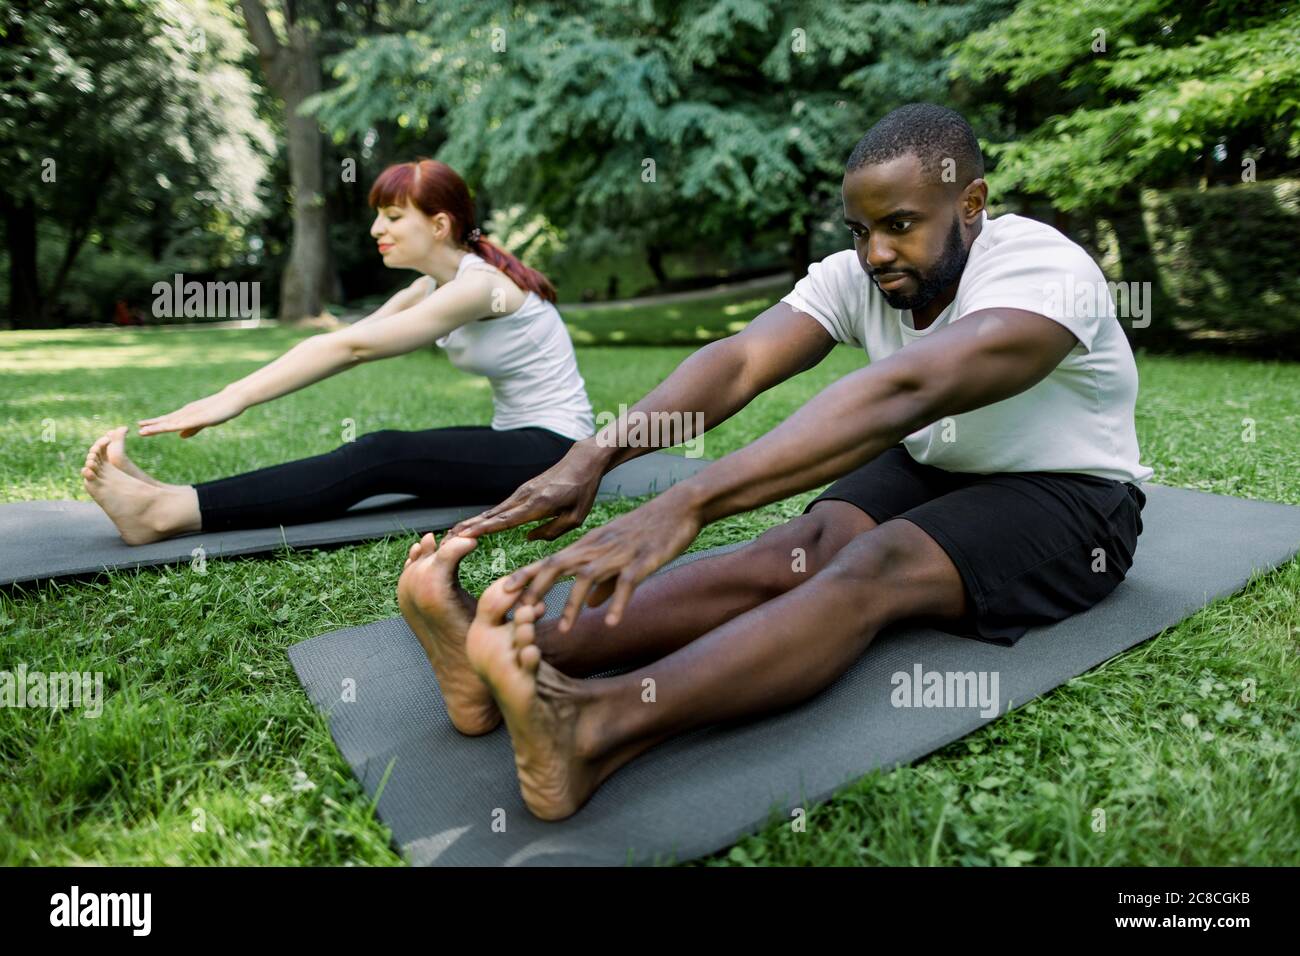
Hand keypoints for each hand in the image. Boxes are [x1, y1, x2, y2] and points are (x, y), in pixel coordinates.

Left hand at [137, 390, 245, 437]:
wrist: (235, 397)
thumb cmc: (222, 409)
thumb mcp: (205, 422)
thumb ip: (192, 429)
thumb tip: (180, 436)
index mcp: (187, 414)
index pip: (167, 420)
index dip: (154, 424)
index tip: (141, 427)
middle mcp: (187, 413)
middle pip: (166, 420)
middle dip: (152, 425)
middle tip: (138, 429)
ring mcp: (194, 415)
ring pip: (172, 422)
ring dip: (158, 426)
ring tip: (144, 429)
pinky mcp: (202, 417)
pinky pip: (187, 423)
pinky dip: (175, 426)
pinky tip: (167, 429)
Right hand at [449, 441, 608, 540]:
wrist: (582, 462)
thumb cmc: (582, 492)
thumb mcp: (576, 518)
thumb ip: (552, 532)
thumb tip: (527, 537)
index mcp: (539, 505)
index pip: (506, 520)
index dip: (485, 529)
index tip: (464, 535)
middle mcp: (525, 497)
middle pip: (492, 515)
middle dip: (470, 527)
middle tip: (448, 538)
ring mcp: (522, 492)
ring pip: (494, 510)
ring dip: (473, 522)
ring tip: (454, 532)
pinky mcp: (522, 491)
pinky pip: (501, 507)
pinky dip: (485, 516)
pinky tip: (475, 524)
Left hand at [504, 490, 702, 631]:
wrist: (680, 507)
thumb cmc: (649, 530)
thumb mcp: (620, 554)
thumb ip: (604, 583)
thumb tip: (590, 607)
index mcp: (590, 545)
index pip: (551, 560)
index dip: (527, 575)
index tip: (503, 592)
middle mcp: (598, 547)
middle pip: (558, 566)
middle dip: (536, 589)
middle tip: (520, 613)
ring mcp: (619, 553)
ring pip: (587, 576)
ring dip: (572, 603)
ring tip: (563, 629)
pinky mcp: (642, 559)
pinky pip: (627, 582)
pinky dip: (618, 602)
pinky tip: (612, 622)